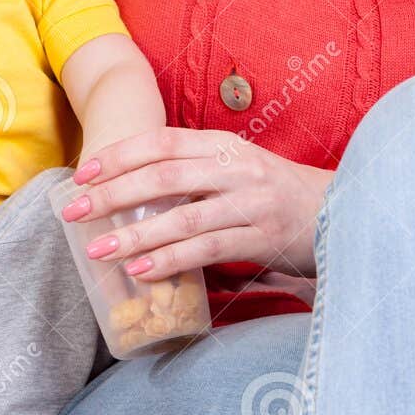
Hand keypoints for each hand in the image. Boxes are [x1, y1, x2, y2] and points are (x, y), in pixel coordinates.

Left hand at [60, 126, 334, 281]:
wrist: (340, 211)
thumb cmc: (276, 193)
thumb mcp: (237, 168)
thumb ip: (194, 172)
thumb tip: (133, 189)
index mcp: (223, 145)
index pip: (162, 142)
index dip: (119, 155)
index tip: (83, 173)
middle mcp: (235, 168)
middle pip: (163, 176)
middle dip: (112, 193)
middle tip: (74, 211)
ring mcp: (249, 203)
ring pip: (181, 216)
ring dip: (134, 235)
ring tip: (98, 250)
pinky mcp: (260, 237)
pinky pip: (207, 249)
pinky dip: (171, 260)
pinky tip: (142, 272)